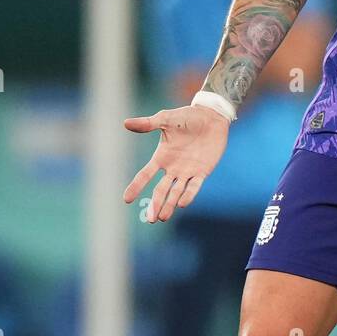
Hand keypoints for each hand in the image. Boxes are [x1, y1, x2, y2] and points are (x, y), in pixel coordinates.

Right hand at [122, 105, 230, 221]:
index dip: (136, 186)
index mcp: (161, 157)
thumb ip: (147, 124)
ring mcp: (187, 171)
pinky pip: (194, 186)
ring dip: (169, 205)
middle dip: (155, 204)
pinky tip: (182, 204)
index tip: (126, 200)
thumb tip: (125, 123)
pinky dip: (189, 195)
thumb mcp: (166, 119)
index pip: (145, 175)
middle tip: (150, 219)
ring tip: (162, 217)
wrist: (211, 116)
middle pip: (160, 190)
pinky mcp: (202, 171)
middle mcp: (173, 167)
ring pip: (176, 192)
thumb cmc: (187, 116)